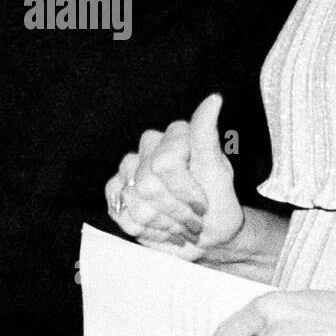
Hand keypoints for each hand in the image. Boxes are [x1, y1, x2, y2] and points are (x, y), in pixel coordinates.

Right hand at [105, 93, 242, 260]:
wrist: (210, 236)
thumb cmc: (218, 204)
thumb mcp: (218, 172)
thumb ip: (206, 135)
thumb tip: (213, 99)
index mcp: (174, 136)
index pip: (164, 163)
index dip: (184, 190)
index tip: (203, 204)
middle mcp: (148, 147)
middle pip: (148, 185)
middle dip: (176, 210)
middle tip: (193, 218)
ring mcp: (129, 169)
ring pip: (135, 202)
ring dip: (164, 223)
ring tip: (180, 224)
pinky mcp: (117, 193)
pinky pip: (121, 213)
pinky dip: (146, 229)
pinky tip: (160, 226)